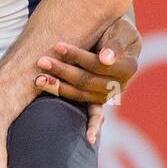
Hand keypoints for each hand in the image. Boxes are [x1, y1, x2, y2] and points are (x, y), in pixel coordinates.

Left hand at [34, 15, 141, 145]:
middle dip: (62, 71)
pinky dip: (92, 126)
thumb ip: (115, 43)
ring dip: (59, 89)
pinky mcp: (99, 101)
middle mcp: (120, 85)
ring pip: (81, 95)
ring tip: (38, 79)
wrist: (114, 37)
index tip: (56, 45)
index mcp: (128, 67)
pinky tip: (88, 139)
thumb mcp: (120, 29)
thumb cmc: (117, 28)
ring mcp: (109, 96)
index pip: (97, 64)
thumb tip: (105, 59)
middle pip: (87, 81)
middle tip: (40, 61)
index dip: (77, 55)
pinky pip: (94, 116)